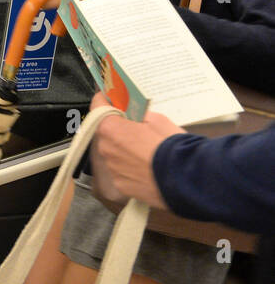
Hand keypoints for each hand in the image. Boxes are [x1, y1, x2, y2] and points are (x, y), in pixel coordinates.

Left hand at [90, 92, 184, 210]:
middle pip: (106, 133)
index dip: (104, 100)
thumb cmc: (172, 146)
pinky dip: (131, 169)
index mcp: (111, 128)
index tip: (108, 98)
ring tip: (147, 152)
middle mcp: (106, 148)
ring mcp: (112, 168)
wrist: (185, 177)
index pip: (98, 107)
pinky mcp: (121, 184)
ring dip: (125, 150)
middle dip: (118, 129)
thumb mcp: (158, 120)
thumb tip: (134, 116)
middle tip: (135, 128)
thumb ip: (139, 116)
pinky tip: (148, 169)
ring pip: (114, 154)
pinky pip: (122, 172)